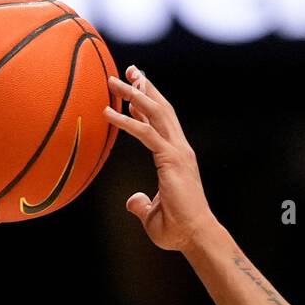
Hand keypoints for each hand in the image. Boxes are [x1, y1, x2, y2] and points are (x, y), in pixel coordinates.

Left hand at [104, 66, 216, 251]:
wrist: (196, 236)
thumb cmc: (178, 230)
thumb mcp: (152, 215)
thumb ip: (141, 205)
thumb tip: (132, 201)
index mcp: (177, 157)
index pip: (161, 122)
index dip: (146, 104)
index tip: (133, 89)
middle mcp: (180, 149)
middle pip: (161, 108)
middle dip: (144, 86)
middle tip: (129, 69)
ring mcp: (178, 152)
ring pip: (155, 112)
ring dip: (134, 94)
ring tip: (113, 81)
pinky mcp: (171, 159)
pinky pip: (146, 134)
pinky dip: (127, 121)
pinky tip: (109, 113)